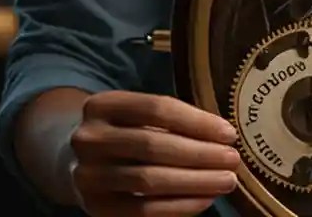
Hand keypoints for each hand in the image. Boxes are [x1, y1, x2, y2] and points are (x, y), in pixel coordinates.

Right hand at [68, 91, 240, 215]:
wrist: (78, 162)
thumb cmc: (124, 133)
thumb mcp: (137, 116)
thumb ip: (172, 120)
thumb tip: (223, 137)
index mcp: (102, 105)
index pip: (156, 108)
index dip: (197, 121)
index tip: (229, 133)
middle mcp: (88, 139)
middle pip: (153, 145)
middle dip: (200, 154)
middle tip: (233, 160)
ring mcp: (87, 176)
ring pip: (149, 180)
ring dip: (195, 182)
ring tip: (226, 181)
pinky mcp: (95, 208)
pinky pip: (142, 211)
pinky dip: (179, 206)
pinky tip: (204, 199)